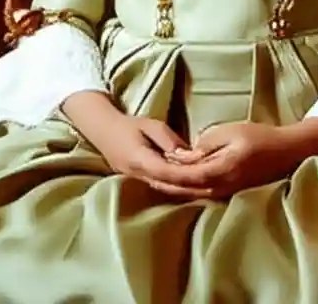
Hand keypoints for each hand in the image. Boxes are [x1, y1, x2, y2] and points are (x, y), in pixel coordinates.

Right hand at [82, 111, 214, 198]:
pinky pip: (162, 187)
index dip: (187, 176)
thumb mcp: (151, 125)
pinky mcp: (140, 181)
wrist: (103, 130)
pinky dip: (177, 188)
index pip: (167, 172)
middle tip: (214, 187)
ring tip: (208, 190)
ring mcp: (137, 180)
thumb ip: (169, 141)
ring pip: (166, 190)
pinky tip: (192, 188)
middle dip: (191, 189)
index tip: (206, 175)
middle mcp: (138, 174)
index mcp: (140, 159)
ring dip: (186, 191)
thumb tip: (188, 154)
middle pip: (169, 186)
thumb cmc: (129, 124)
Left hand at [162, 122, 305, 198]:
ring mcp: (228, 191)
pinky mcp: (232, 191)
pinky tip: (180, 185)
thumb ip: (206, 144)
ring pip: (196, 195)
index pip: (188, 175)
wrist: (286, 152)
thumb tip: (186, 154)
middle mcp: (223, 186)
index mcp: (222, 169)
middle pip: (188, 190)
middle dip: (167, 184)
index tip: (151, 166)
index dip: (169, 172)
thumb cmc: (260, 137)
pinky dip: (189, 190)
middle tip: (147, 178)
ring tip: (157, 182)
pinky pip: (205, 194)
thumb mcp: (231, 132)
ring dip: (176, 189)